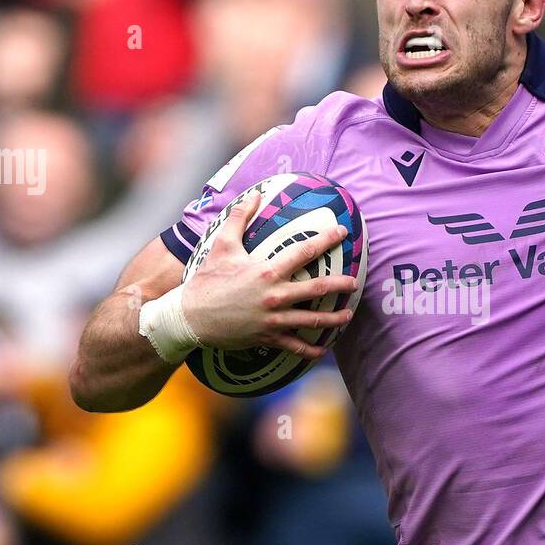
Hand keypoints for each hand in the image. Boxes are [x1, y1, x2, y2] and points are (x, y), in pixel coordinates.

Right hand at [181, 192, 357, 360]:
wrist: (190, 316)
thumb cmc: (206, 280)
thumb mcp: (222, 245)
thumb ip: (239, 217)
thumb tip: (254, 194)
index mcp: (268, 271)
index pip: (305, 251)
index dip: (327, 240)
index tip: (343, 233)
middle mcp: (275, 295)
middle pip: (318, 288)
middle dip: (341, 284)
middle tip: (355, 282)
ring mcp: (274, 319)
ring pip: (313, 320)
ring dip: (334, 319)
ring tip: (348, 315)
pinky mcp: (268, 338)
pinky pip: (295, 347)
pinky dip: (311, 350)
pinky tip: (324, 350)